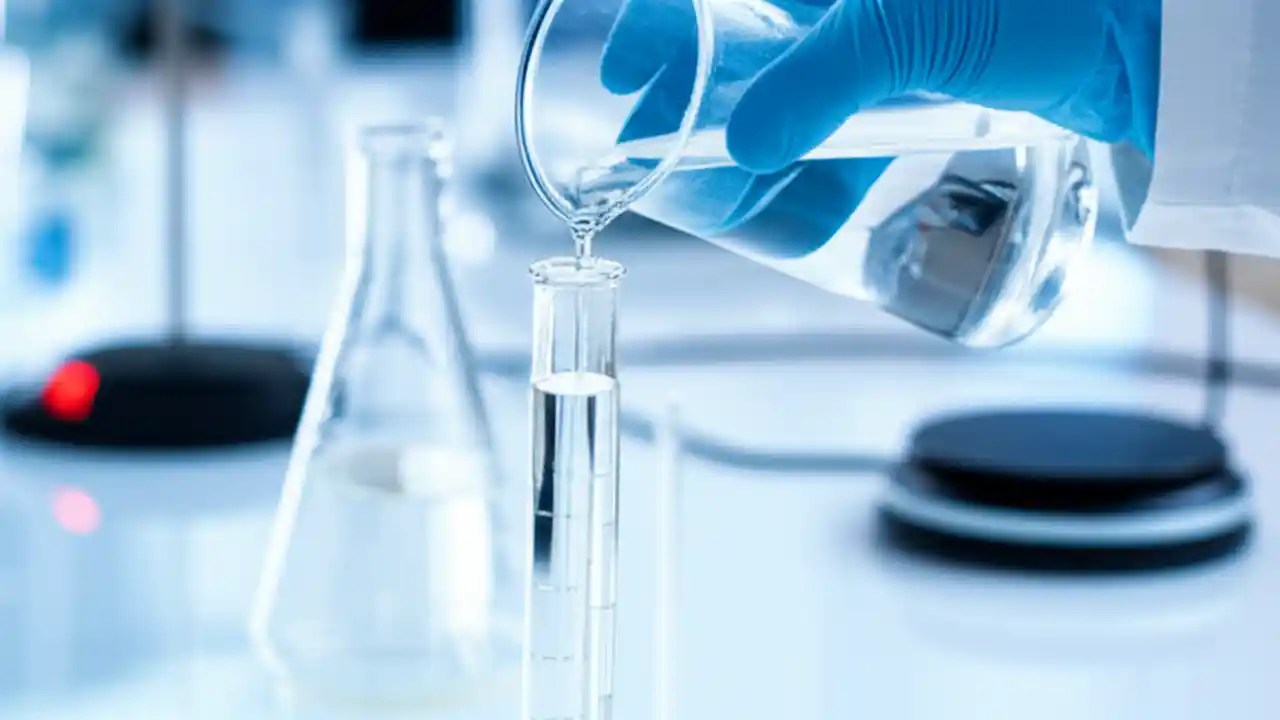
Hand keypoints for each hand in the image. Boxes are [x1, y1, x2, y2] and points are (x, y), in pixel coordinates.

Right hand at [602, 0, 1159, 172]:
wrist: (1141, 30)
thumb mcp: (898, 30)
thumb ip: (812, 83)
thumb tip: (739, 144)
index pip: (717, 6)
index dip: (658, 34)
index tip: (620, 78)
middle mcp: (842, 16)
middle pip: (741, 52)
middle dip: (691, 103)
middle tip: (651, 147)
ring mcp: (880, 52)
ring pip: (787, 100)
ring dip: (745, 144)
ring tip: (710, 190)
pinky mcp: (917, 88)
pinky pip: (841, 128)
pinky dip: (812, 162)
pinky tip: (786, 193)